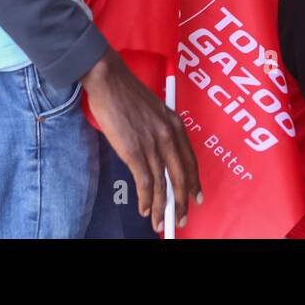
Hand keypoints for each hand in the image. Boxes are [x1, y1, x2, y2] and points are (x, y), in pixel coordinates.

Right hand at [82, 50, 201, 230]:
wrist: (109, 80)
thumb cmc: (127, 93)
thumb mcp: (155, 110)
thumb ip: (161, 131)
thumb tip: (160, 155)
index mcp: (175, 124)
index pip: (190, 161)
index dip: (194, 183)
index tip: (195, 198)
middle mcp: (168, 135)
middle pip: (181, 177)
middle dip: (181, 203)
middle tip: (181, 219)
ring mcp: (152, 143)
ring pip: (163, 184)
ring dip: (162, 208)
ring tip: (160, 223)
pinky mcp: (134, 150)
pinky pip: (145, 182)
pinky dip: (146, 200)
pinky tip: (145, 209)